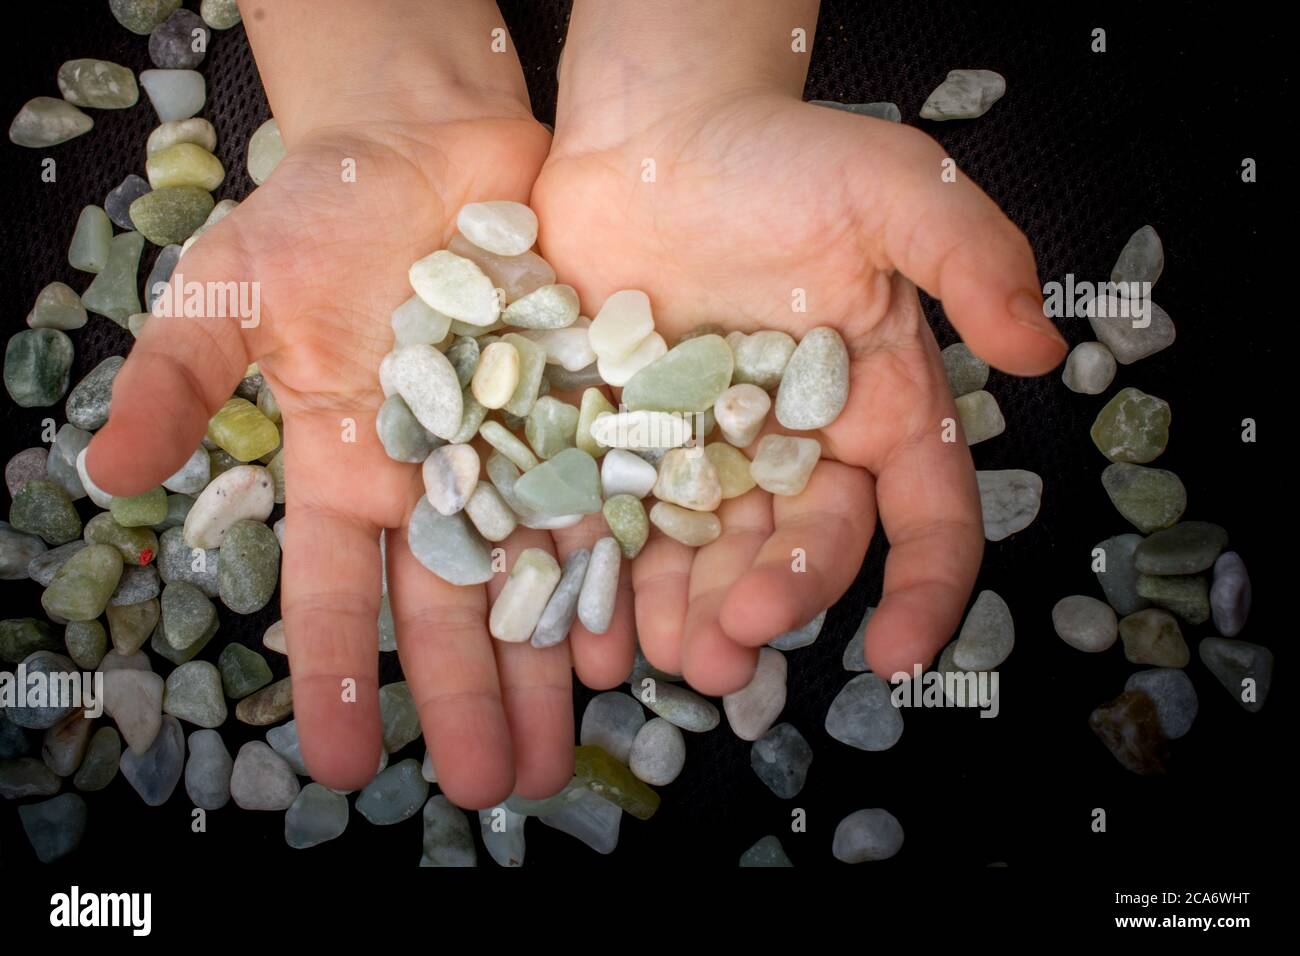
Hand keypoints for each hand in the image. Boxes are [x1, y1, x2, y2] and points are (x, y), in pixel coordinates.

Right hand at [86, 2, 568, 805]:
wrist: (429, 148)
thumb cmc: (322, 213)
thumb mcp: (230, 288)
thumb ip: (178, 381)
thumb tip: (105, 474)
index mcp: (346, 468)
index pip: (337, 592)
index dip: (339, 676)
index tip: (337, 767)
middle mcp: (434, 482)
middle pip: (452, 609)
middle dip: (465, 699)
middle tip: (486, 790)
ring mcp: (516, 455)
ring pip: (532, 580)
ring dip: (542, 671)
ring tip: (553, 759)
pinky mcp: (587, 418)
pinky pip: (603, 513)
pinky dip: (610, 581)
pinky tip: (621, 653)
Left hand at [532, 76, 1064, 694]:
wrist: (654, 135)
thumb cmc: (781, 154)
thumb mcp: (892, 187)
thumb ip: (972, 256)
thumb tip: (1043, 347)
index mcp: (874, 407)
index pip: (924, 513)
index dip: (925, 588)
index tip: (899, 655)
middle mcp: (796, 447)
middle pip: (801, 548)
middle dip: (773, 603)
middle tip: (731, 647)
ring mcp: (706, 453)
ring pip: (709, 555)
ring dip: (689, 613)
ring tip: (665, 657)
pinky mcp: (624, 444)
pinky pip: (620, 525)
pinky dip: (607, 577)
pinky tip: (592, 630)